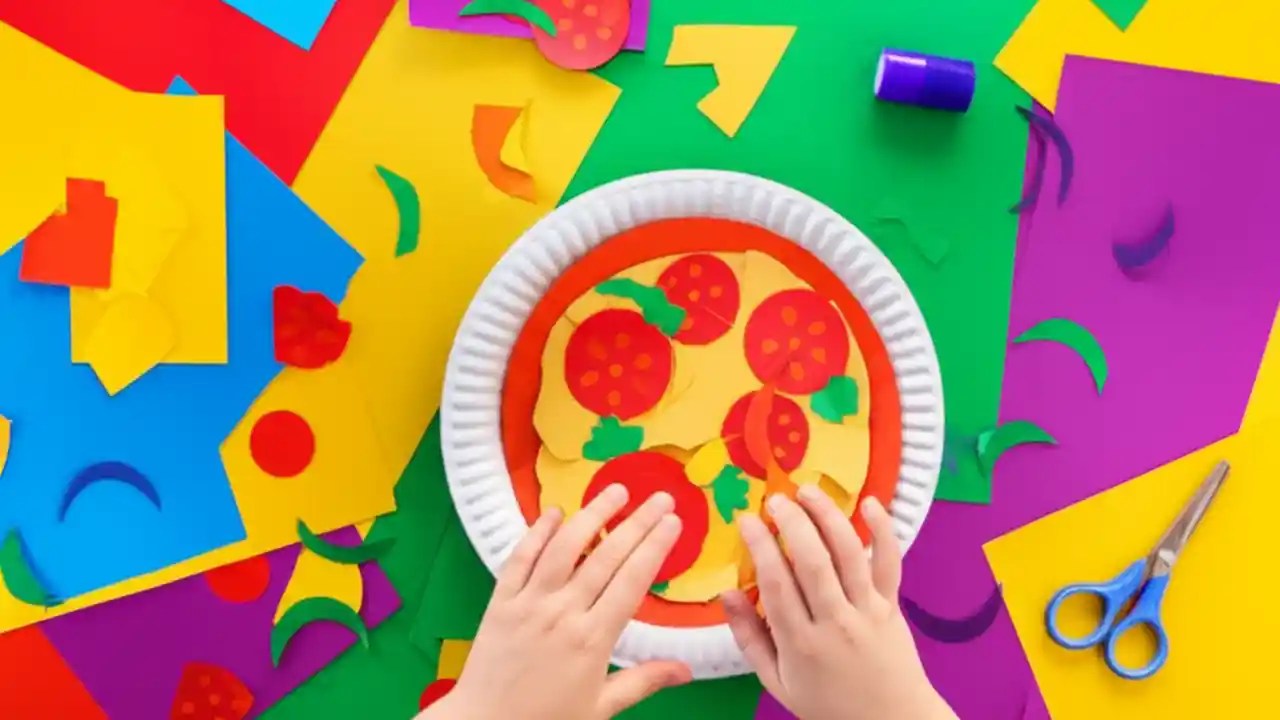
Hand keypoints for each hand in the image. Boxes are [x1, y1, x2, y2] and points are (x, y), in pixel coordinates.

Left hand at [419, 484, 691, 719]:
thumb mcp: (600, 708)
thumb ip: (643, 682)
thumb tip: (686, 670)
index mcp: (593, 640)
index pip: (633, 580)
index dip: (655, 547)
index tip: (673, 523)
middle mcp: (563, 614)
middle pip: (606, 556)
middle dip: (637, 522)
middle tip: (659, 498)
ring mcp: (529, 603)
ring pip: (564, 548)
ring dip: (591, 515)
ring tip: (615, 492)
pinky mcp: (500, 602)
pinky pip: (519, 558)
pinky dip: (537, 533)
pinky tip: (554, 513)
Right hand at [722, 487, 954, 719]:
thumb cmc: (828, 704)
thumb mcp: (777, 682)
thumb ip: (748, 637)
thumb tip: (725, 593)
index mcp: (800, 644)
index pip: (776, 584)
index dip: (760, 546)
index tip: (747, 519)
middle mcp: (835, 623)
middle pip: (813, 562)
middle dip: (793, 523)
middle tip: (776, 499)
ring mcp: (868, 612)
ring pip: (849, 555)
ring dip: (828, 516)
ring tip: (808, 491)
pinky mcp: (892, 606)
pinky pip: (890, 563)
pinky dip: (883, 531)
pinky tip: (869, 503)